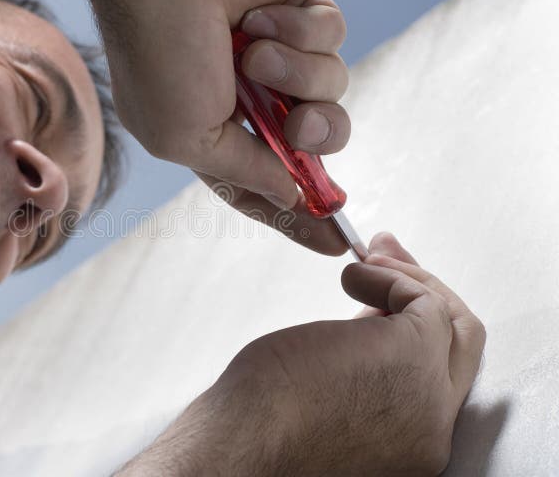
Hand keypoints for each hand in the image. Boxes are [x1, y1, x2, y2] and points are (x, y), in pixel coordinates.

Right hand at [57, 0, 350, 253]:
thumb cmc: (159, 57)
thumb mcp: (188, 139)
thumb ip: (244, 172)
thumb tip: (290, 197)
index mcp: (216, 136)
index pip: (268, 186)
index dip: (300, 217)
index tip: (336, 243)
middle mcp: (252, 100)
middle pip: (315, 144)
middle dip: (314, 138)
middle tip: (295, 124)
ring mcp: (279, 55)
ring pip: (331, 91)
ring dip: (297, 76)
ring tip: (256, 53)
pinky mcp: (301, 11)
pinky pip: (333, 38)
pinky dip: (301, 31)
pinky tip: (260, 16)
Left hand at [117, 234, 485, 475]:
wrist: (247, 447)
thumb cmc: (262, 429)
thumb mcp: (327, 399)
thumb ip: (359, 368)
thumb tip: (369, 322)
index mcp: (411, 446)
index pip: (439, 381)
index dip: (421, 333)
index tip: (392, 301)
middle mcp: (432, 430)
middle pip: (461, 350)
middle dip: (429, 295)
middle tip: (393, 261)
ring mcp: (429, 397)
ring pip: (453, 323)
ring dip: (409, 279)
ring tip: (369, 262)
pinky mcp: (413, 354)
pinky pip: (422, 301)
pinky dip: (391, 276)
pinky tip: (353, 275)